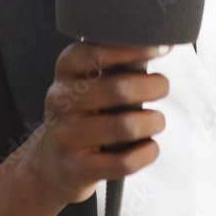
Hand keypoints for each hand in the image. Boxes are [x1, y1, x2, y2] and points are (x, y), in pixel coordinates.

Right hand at [15, 41, 171, 208]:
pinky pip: (124, 162)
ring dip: (154, 122)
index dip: (135, 49)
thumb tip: (160, 47)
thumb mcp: (88, 81)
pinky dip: (147, 153)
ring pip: (125, 126)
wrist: (52, 163)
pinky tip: (149, 147)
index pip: (98, 52)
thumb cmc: (85, 113)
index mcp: (66, 70)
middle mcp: (60, 100)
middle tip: (162, 87)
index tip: (162, 48)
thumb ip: (116, 64)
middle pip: (118, 89)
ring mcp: (65, 135)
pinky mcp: (75, 168)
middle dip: (153, 86)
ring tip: (157, 121)